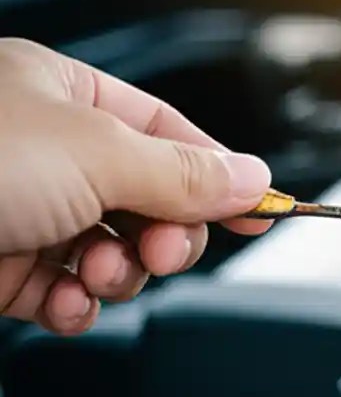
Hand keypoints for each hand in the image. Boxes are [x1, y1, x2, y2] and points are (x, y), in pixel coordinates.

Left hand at [0, 39, 273, 335]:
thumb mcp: (96, 153)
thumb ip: (184, 172)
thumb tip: (253, 178)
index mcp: (64, 93)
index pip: (170, 132)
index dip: (219, 173)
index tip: (261, 210)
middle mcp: (44, 148)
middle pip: (147, 196)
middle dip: (162, 232)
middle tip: (163, 248)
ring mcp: (20, 208)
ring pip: (110, 248)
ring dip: (118, 271)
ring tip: (100, 272)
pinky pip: (64, 289)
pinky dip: (76, 303)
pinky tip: (68, 301)